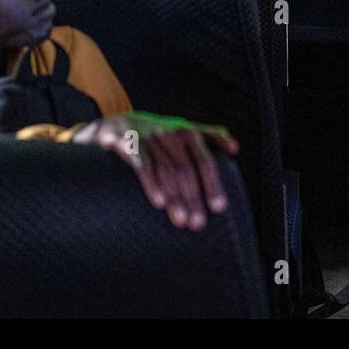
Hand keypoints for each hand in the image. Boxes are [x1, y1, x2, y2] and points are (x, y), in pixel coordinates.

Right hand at [72, 112, 238, 230]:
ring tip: (182, 221)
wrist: (113, 125)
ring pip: (166, 169)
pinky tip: (159, 202)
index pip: (205, 160)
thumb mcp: (182, 129)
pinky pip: (142, 163)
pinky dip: (151, 183)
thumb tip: (234, 147)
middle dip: (194, 197)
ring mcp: (148, 136)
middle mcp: (170, 132)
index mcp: (187, 132)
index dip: (212, 184)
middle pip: (187, 167)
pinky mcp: (126, 141)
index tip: (219, 208)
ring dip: (175, 197)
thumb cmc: (156, 135)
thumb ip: (209, 135)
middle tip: (198, 223)